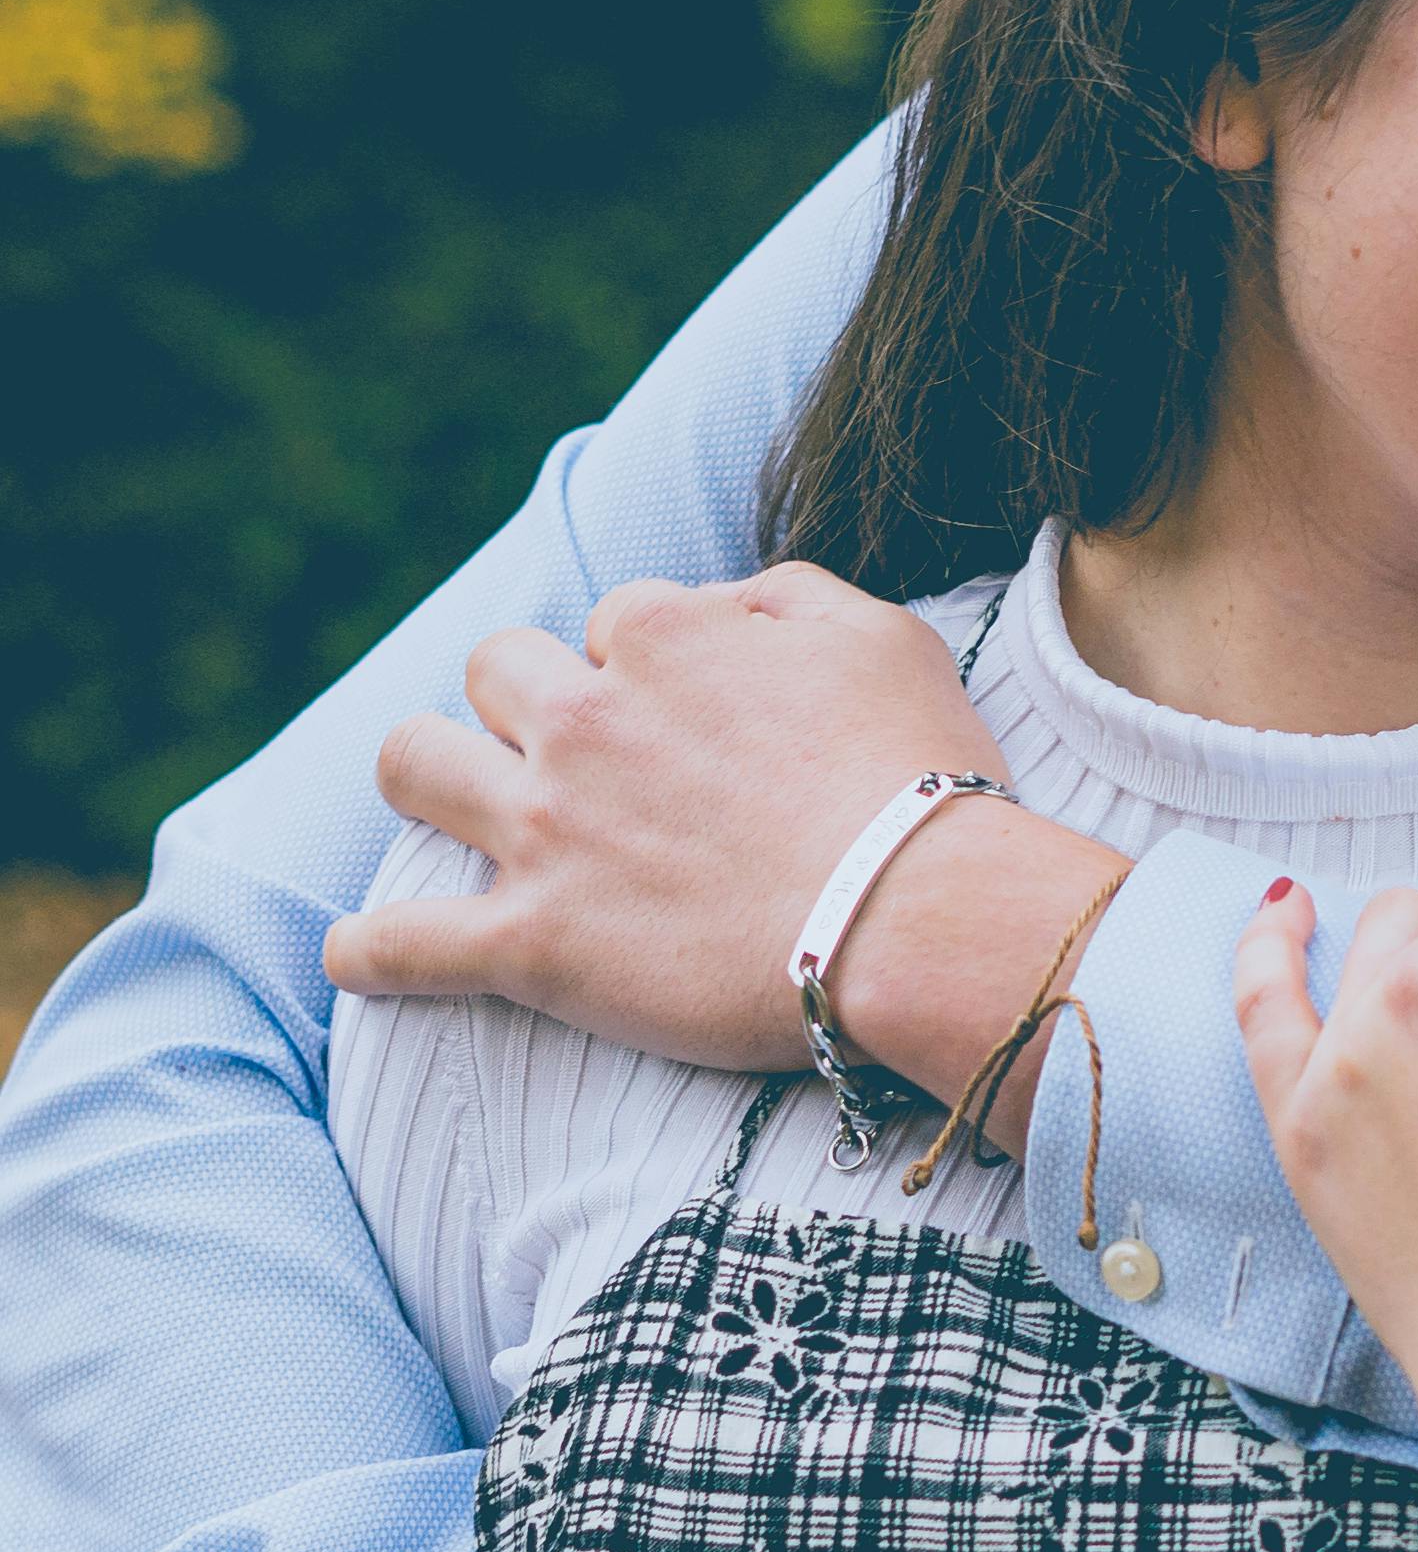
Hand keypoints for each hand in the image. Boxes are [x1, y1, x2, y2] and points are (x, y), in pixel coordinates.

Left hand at [321, 566, 1129, 1150]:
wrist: (916, 924)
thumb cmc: (922, 785)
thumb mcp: (887, 640)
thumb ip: (791, 595)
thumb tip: (727, 604)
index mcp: (667, 638)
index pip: (624, 618)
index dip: (660, 666)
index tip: (704, 720)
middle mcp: (586, 719)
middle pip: (498, 667)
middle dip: (532, 698)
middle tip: (590, 756)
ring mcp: (547, 830)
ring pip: (414, 762)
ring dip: (429, 772)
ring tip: (459, 804)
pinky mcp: (533, 944)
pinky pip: (403, 944)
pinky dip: (372, 951)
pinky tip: (360, 955)